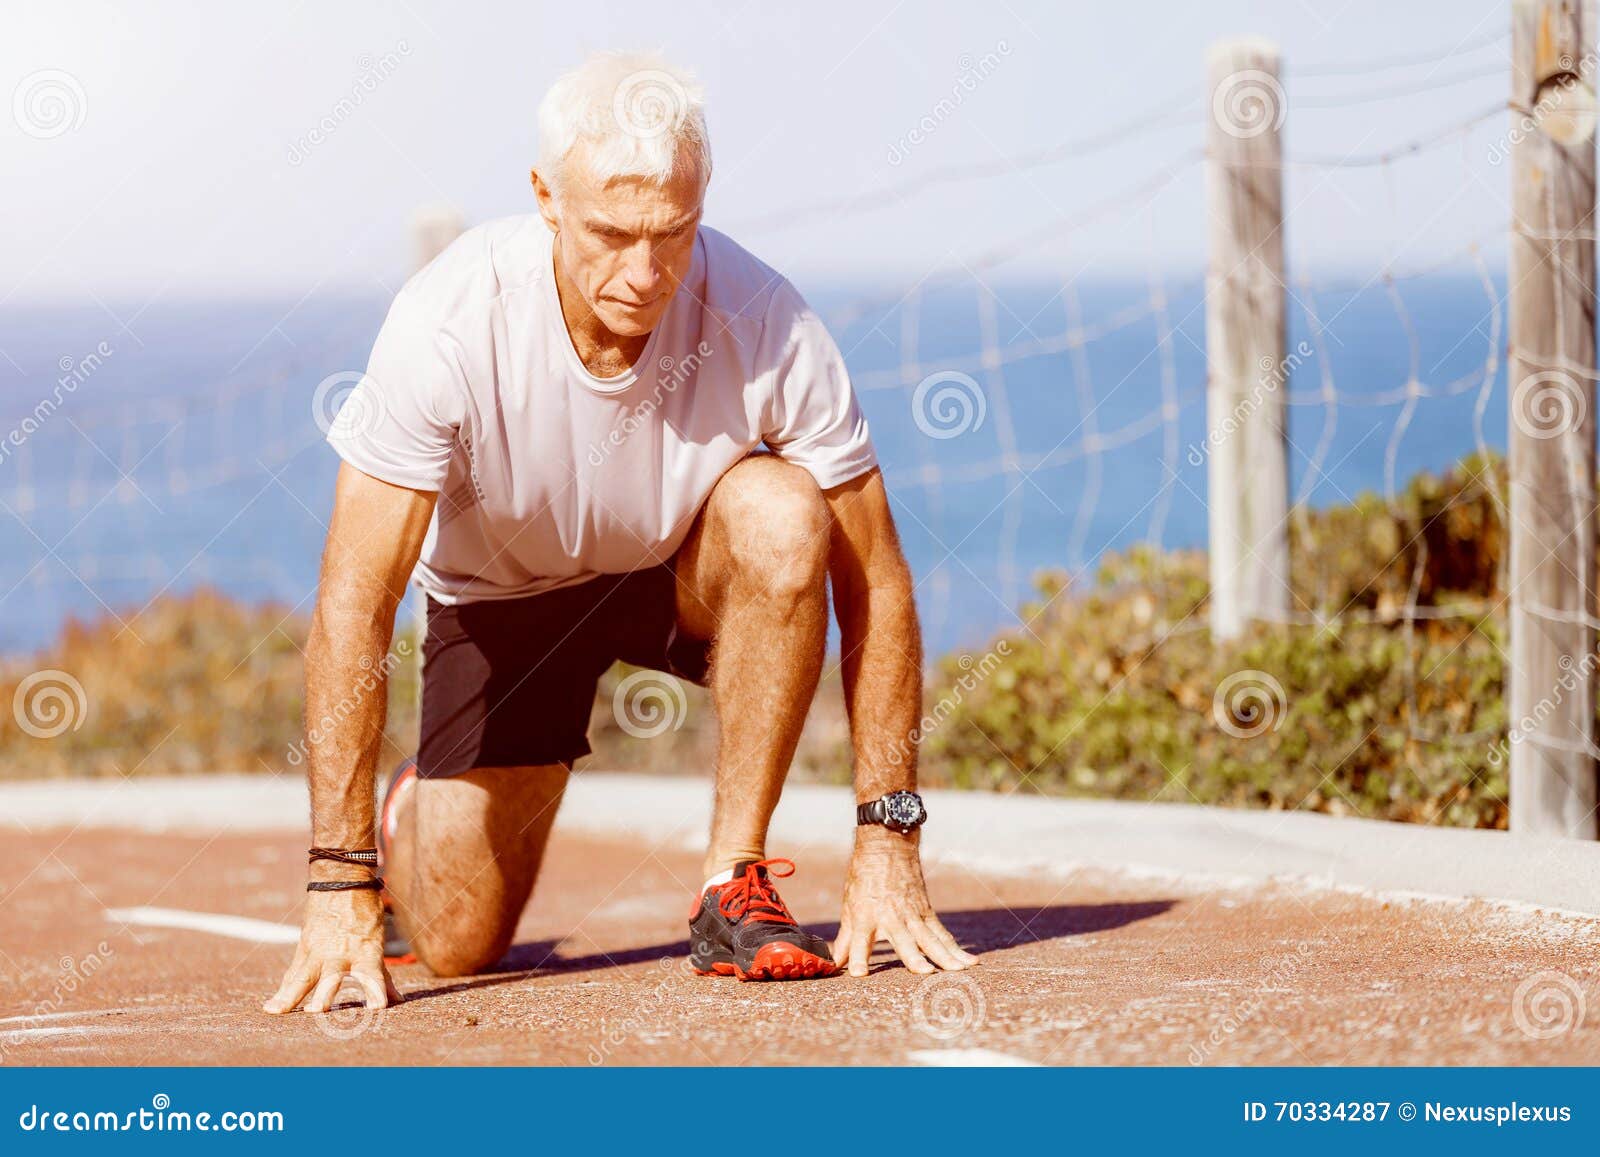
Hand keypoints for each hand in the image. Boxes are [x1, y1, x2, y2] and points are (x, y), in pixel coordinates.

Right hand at [263, 887, 401, 1014]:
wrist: (341, 881)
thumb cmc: (364, 914)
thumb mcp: (376, 941)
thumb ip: (382, 975)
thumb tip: (396, 1000)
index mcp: (365, 950)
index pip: (372, 973)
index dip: (375, 990)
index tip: (378, 1007)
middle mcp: (340, 953)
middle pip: (331, 976)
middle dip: (324, 994)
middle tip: (316, 1011)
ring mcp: (319, 950)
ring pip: (303, 976)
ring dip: (291, 994)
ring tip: (276, 1010)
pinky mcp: (304, 948)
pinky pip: (294, 973)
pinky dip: (284, 989)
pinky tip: (273, 1006)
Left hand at [832, 826, 978, 976]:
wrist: (887, 846)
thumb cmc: (864, 877)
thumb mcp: (849, 907)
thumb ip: (845, 940)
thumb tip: (835, 965)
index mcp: (865, 915)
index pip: (860, 940)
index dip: (859, 957)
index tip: (859, 974)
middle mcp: (891, 916)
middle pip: (904, 941)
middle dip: (914, 957)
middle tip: (925, 972)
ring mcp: (912, 914)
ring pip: (930, 939)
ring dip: (945, 956)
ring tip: (957, 971)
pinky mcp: (926, 912)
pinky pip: (942, 934)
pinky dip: (956, 949)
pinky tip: (969, 962)